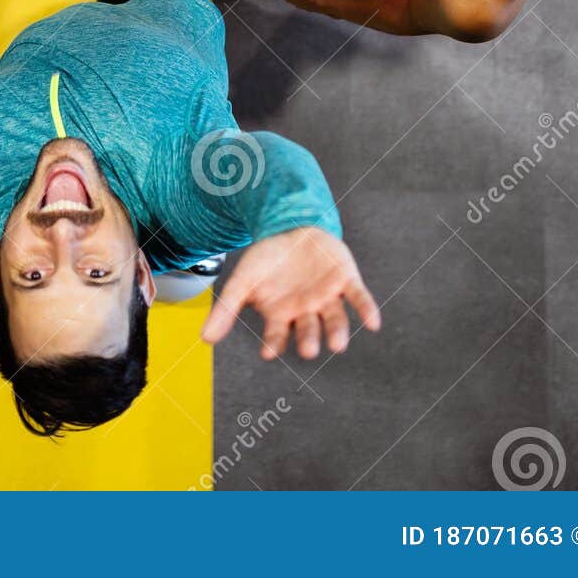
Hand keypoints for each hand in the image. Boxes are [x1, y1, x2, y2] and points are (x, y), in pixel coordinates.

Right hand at [200, 227, 380, 360]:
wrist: (290, 225)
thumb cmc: (267, 259)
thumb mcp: (243, 280)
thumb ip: (227, 308)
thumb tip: (205, 340)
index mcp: (282, 314)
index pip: (278, 334)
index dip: (274, 342)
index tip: (267, 352)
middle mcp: (307, 311)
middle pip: (310, 329)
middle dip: (310, 340)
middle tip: (310, 350)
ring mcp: (328, 296)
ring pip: (335, 318)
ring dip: (338, 330)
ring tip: (338, 344)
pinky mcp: (346, 280)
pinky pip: (358, 297)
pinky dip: (366, 309)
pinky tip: (373, 323)